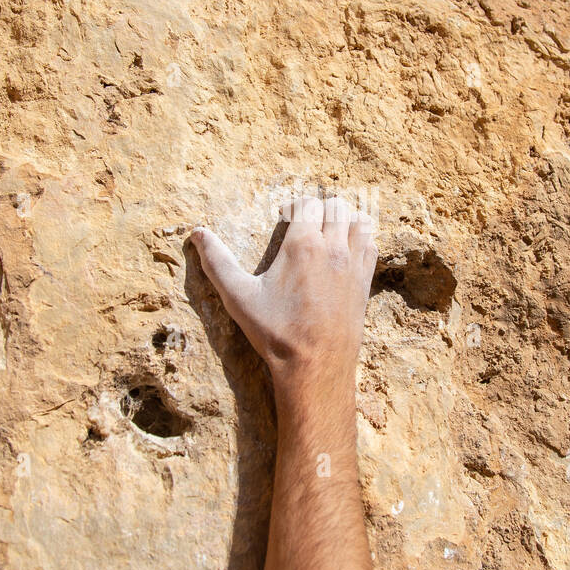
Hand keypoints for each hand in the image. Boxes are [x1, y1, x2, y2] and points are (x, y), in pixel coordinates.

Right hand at [191, 196, 377, 392]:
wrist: (315, 366)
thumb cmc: (275, 332)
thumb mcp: (238, 296)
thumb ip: (217, 262)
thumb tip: (197, 233)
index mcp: (302, 245)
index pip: (307, 203)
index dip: (295, 205)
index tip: (284, 217)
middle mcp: (333, 249)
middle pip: (336, 206)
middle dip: (319, 208)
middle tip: (305, 224)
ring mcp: (354, 265)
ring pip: (359, 221)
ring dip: (344, 219)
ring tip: (327, 231)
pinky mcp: (365, 282)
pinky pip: (371, 244)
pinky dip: (360, 238)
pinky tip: (344, 252)